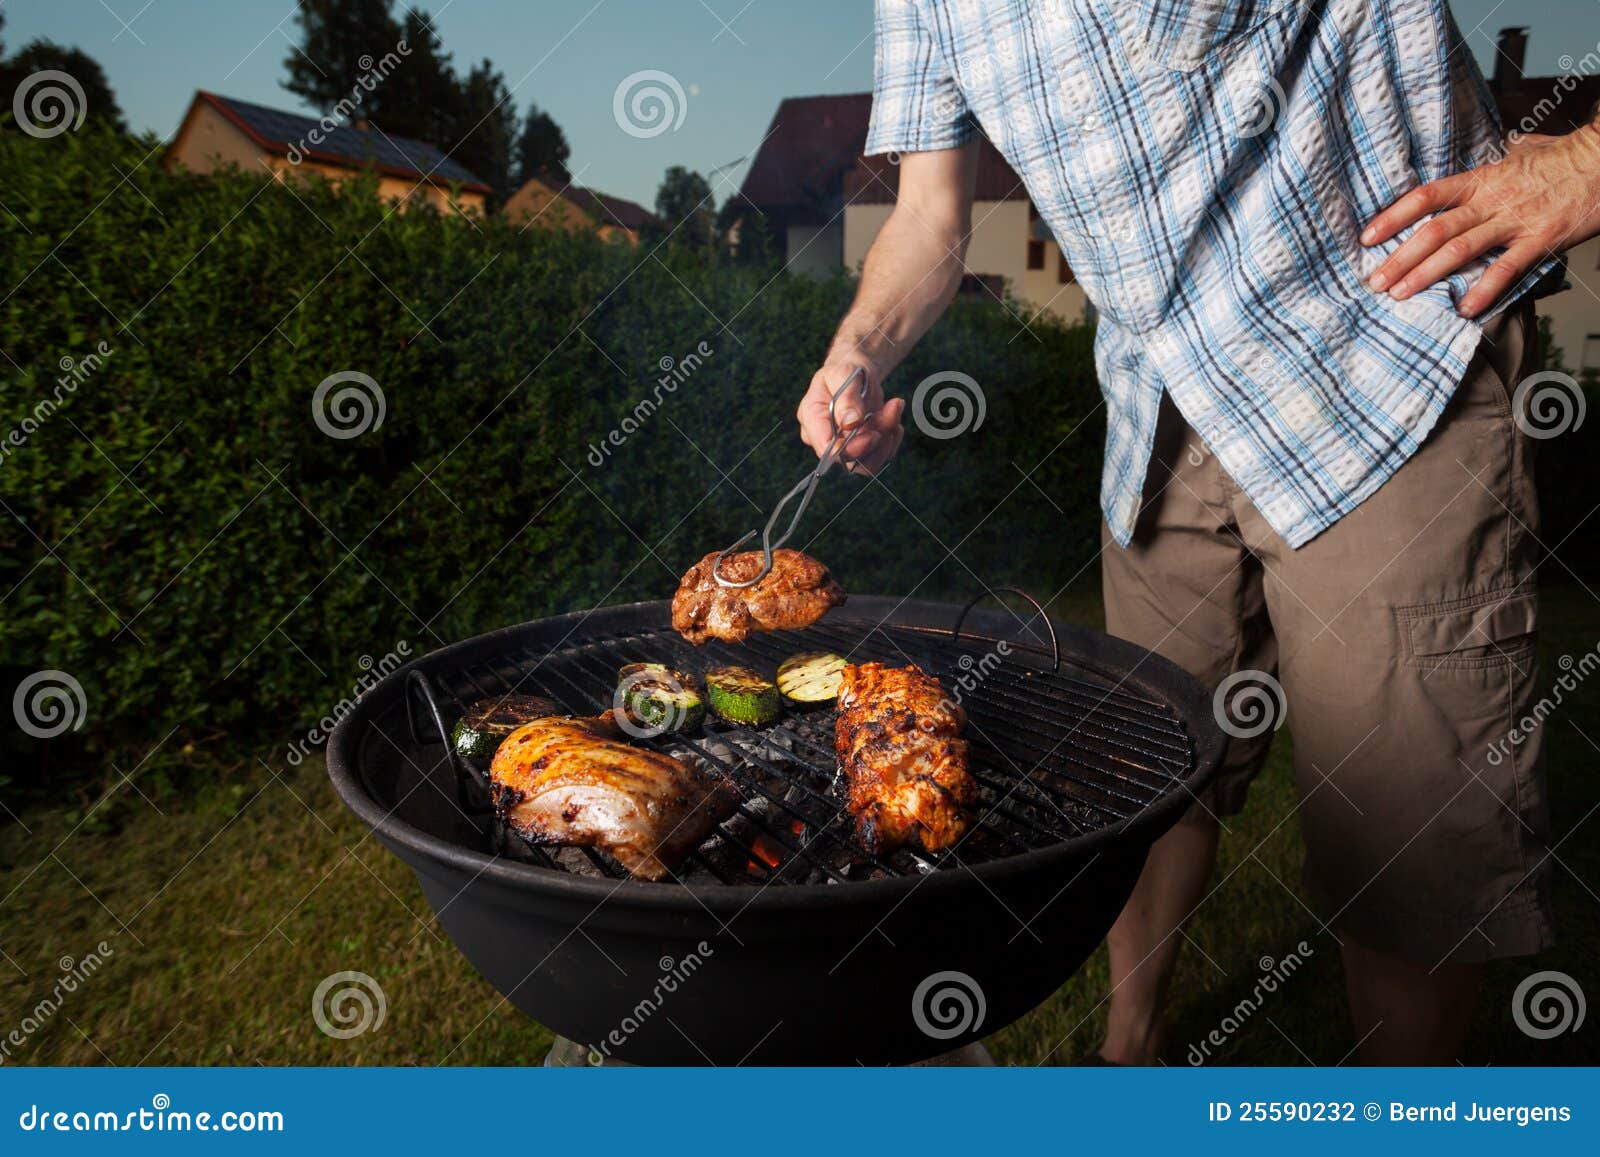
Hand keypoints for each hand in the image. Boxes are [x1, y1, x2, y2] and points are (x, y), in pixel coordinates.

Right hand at [796, 359, 906, 475]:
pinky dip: (892, 437)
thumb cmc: (844, 372)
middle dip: (874, 441)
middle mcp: (825, 439)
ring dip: (887, 439)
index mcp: (812, 419)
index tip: (873, 435)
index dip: (849, 450)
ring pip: (867, 462)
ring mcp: (844, 447)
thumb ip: (846, 398)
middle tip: (890, 411)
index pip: (825, 448)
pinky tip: (893, 415)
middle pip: (849, 460)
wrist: (857, 374)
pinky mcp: (862, 450)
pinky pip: (880, 455)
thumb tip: (850, 423)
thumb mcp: (842, 374)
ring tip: (893, 409)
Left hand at [1360, 127, 1599, 317]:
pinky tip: (1464, 309)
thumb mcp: (1522, 150)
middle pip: (1434, 230)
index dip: (1392, 217)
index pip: (1426, 196)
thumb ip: (1499, 157)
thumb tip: (1494, 148)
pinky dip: (1484, 289)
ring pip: (1460, 249)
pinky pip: (1506, 268)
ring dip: (1425, 275)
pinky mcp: (1541, 239)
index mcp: (1481, 179)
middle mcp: (1491, 200)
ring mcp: (1515, 220)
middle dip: (1399, 258)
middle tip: (1374, 282)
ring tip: (1400, 295)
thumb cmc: (1566, 156)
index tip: (1366, 238)